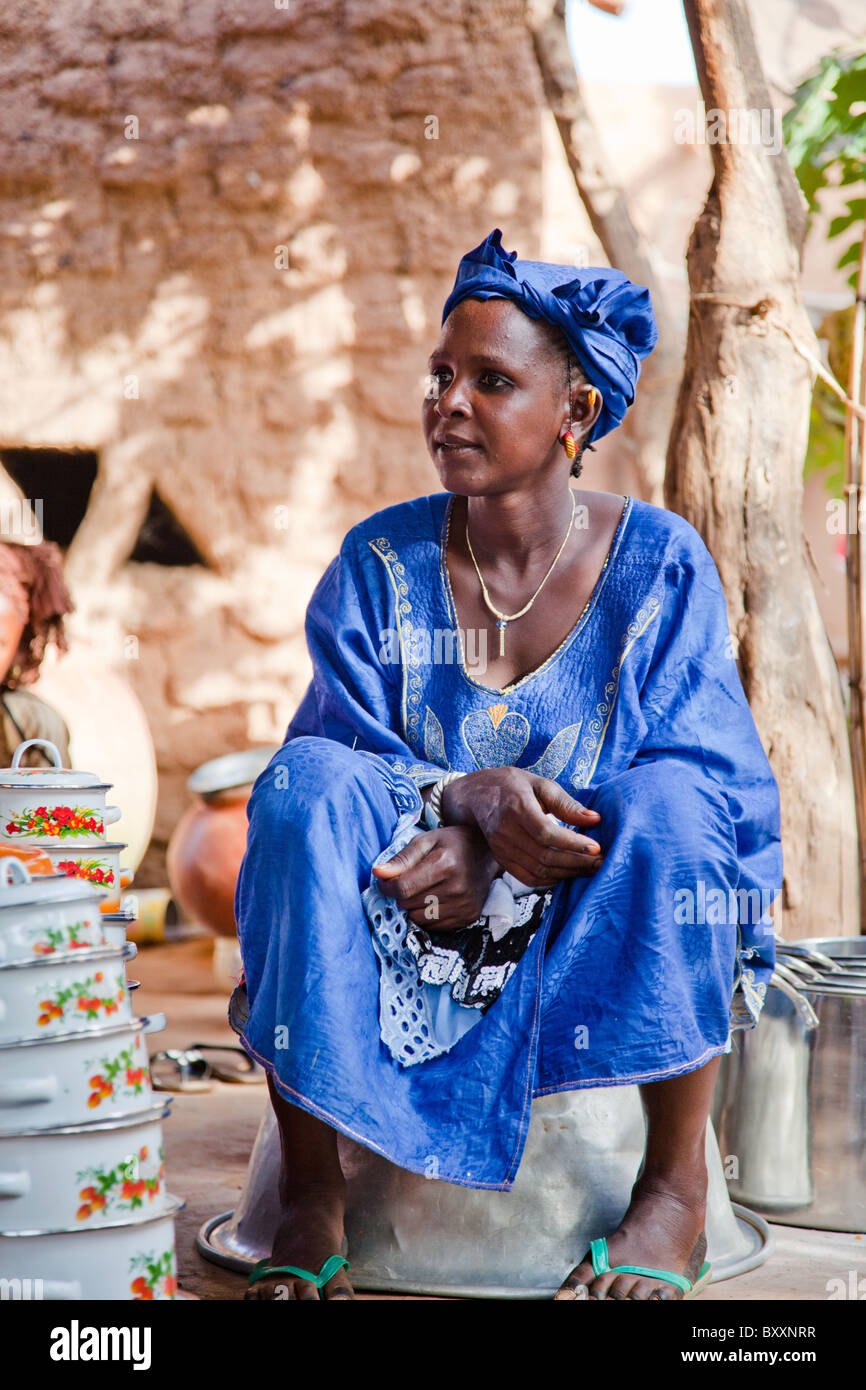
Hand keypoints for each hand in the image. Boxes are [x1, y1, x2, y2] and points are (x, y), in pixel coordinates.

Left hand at [371, 824, 499, 929]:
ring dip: (414, 907)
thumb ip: (401, 858)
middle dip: (402, 895)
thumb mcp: (426, 841)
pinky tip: (435, 900)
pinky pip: (434, 926)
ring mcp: (464, 905)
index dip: (386, 887)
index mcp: (445, 864)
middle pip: (409, 904)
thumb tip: (377, 873)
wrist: (487, 854)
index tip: (385, 882)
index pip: (403, 888)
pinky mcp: (469, 917)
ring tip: (423, 890)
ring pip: (419, 918)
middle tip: (409, 882)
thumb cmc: (452, 844)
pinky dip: (428, 915)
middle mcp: (457, 888)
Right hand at [441, 768, 602, 887]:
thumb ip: (567, 804)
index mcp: (517, 807)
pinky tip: (568, 873)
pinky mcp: (502, 859)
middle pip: (545, 856)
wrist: (477, 795)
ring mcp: (501, 848)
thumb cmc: (514, 786)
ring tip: (590, 868)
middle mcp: (506, 831)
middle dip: (577, 863)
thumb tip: (595, 819)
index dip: (572, 843)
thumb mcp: (540, 785)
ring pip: (538, 870)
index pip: (546, 833)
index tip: (597, 847)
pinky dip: (551, 880)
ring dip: (568, 873)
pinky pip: (528, 878)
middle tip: (601, 862)